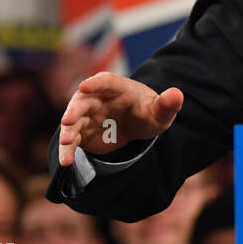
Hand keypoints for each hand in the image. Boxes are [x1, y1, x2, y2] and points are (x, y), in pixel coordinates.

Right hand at [57, 72, 183, 166]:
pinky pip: (72, 140)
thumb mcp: (160, 112)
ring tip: (66, 141)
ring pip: (73, 122)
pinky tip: (66, 162)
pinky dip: (67, 150)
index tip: (85, 86)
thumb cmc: (148, 113)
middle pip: (83, 101)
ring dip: (67, 131)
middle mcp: (97, 99)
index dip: (95, 83)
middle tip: (68, 120)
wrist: (136, 126)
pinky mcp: (82, 132)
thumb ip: (167, 104)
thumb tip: (177, 95)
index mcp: (117, 87)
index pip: (105, 81)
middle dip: (75, 110)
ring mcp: (87, 115)